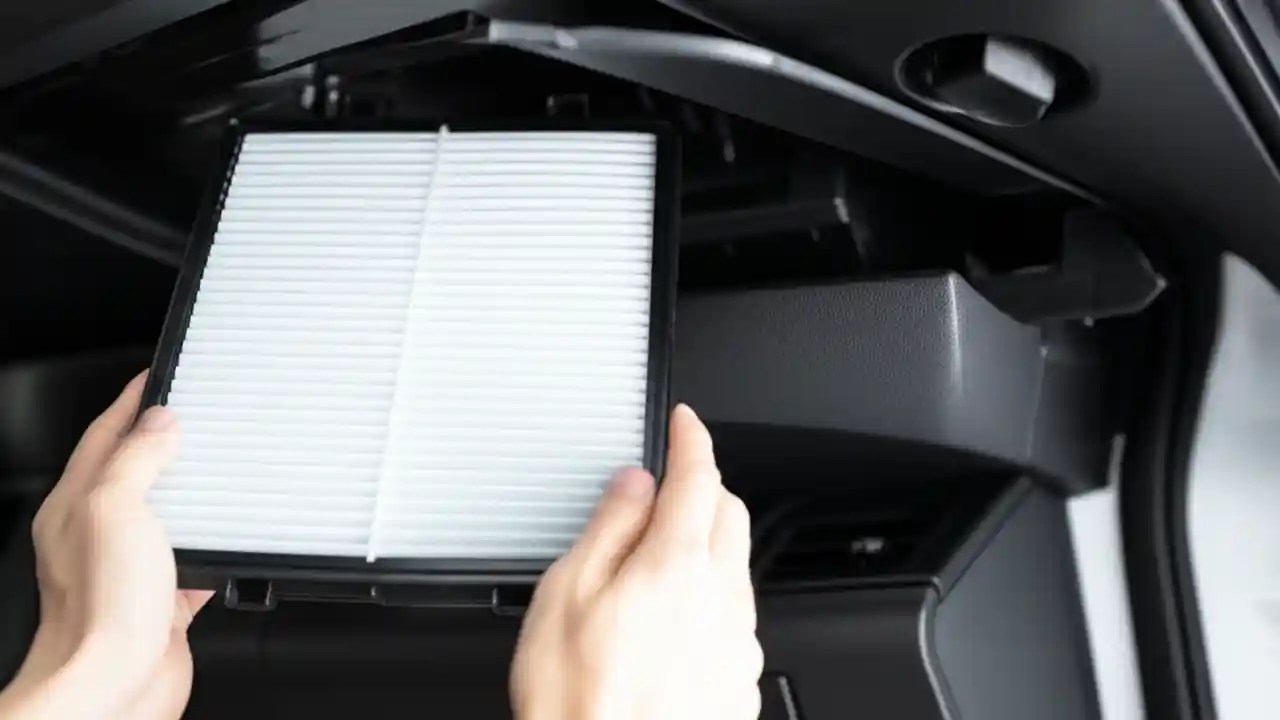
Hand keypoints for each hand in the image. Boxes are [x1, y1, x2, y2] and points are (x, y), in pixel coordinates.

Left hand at [0, 372, 211, 719]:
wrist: (113, 685)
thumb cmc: (100, 609)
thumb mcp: (115, 509)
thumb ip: (137, 461)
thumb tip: (159, 422)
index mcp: (75, 505)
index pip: (104, 435)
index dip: (132, 401)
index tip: (160, 375)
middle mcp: (100, 535)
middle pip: (137, 472)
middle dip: (167, 441)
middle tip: (200, 414)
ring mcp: (133, 568)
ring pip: (171, 514)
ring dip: (197, 491)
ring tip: (224, 466)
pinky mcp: (166, 600)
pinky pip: (198, 558)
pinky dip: (220, 544)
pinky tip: (237, 537)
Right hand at [510, 404, 761, 719]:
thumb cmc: (576, 703)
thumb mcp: (566, 596)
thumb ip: (608, 527)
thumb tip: (634, 485)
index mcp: (676, 567)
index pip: (699, 477)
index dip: (693, 440)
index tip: (686, 423)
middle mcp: (720, 601)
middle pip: (730, 515)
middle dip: (704, 488)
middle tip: (665, 490)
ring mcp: (735, 646)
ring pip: (736, 568)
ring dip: (707, 547)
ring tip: (654, 569)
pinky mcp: (737, 685)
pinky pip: (734, 620)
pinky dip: (710, 601)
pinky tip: (670, 625)